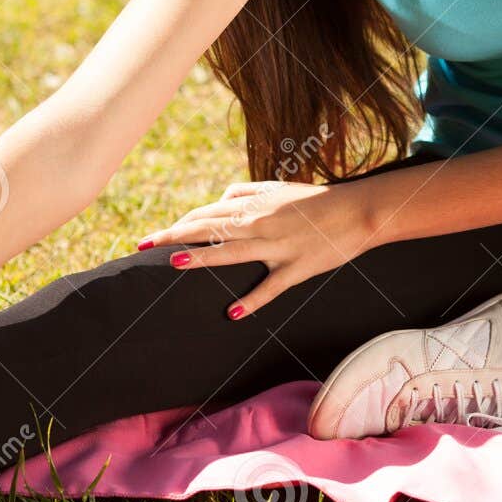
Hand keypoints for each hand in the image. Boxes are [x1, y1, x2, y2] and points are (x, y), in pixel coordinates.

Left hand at [135, 179, 375, 318]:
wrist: (357, 212)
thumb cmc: (314, 199)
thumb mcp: (277, 189)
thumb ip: (246, 192)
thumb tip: (221, 198)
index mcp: (254, 206)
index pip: (208, 214)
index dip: (181, 225)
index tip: (158, 237)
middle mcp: (260, 224)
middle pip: (210, 229)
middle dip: (175, 237)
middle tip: (144, 244)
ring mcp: (278, 247)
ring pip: (232, 252)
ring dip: (202, 258)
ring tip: (174, 263)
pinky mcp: (296, 269)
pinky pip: (270, 287)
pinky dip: (252, 300)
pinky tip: (232, 313)